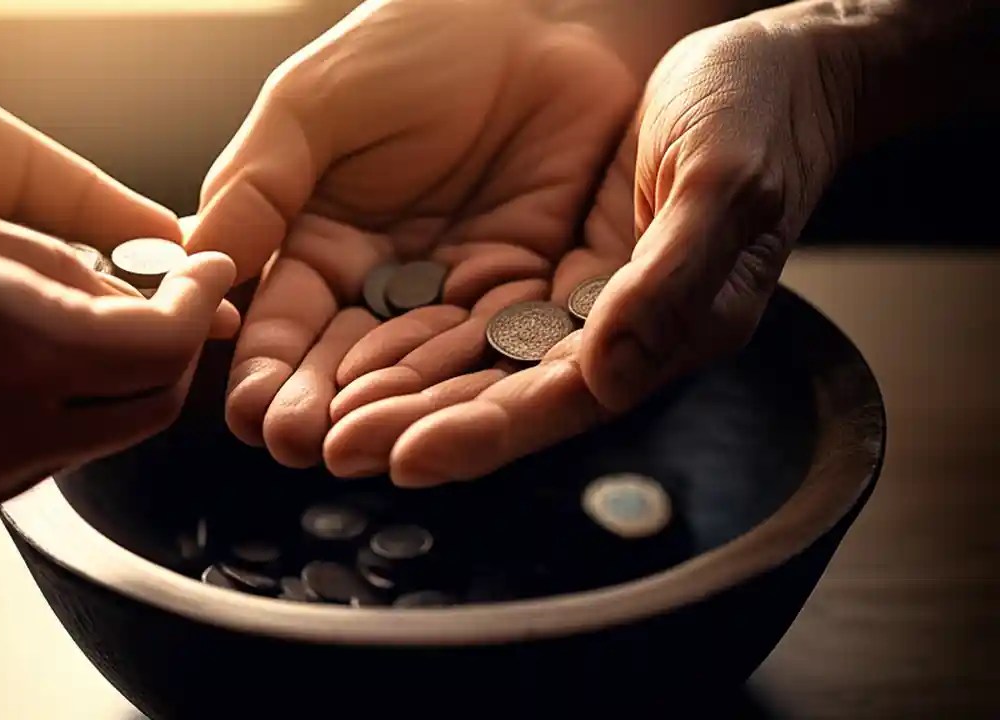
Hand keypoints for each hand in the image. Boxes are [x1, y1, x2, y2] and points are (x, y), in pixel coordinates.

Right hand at [0, 168, 236, 524]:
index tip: (205, 277)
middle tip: (169, 304)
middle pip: (148, 407)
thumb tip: (126, 293)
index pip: (161, 347)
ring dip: (119, 384)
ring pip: (100, 438)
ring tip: (89, 324)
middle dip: (174, 352)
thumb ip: (56, 266)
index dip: (198, 307)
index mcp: (7, 343)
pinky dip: (62, 415)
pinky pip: (41, 461)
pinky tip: (28, 369)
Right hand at [187, 0, 637, 467]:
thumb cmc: (408, 42)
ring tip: (374, 449)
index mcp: (315, 246)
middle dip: (326, 409)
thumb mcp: (310, 107)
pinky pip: (507, 340)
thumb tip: (193, 267)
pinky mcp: (530, 284)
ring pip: (426, 366)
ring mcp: (456, 290)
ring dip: (401, 410)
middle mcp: (382, 284)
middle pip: (349, 363)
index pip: (283, 324)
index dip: (266, 369)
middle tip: (305, 449)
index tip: (251, 412)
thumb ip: (256, 188)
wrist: (530, 10)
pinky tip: (459, 414)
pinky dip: (484, 377)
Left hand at [380, 7, 856, 484]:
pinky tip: (360, 353)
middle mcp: (617, 333)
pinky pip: (473, 310)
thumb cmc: (761, 113)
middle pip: (507, 395)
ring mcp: (580, 303)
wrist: (766, 68)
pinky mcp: (551, 267)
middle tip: (337, 449)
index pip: (564, 400)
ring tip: (328, 418)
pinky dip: (418, 333)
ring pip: (479, 360)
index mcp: (670, 330)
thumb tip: (610, 378)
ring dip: (406, 392)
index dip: (485, 432)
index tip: (408, 457)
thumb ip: (672, 281)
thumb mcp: (725, 185)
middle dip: (422, 426)